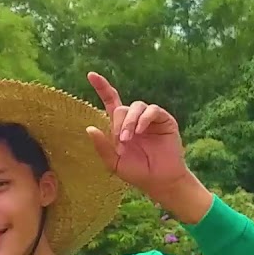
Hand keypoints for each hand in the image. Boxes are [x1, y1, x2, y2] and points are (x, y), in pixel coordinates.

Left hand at [84, 72, 211, 221]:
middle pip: (121, 108)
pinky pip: (152, 110)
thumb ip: (102, 146)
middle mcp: (135, 119)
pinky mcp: (164, 120)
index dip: (102, 87)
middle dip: (119, 124)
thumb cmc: (137, 172)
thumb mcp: (114, 162)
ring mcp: (150, 118)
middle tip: (121, 142)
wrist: (159, 180)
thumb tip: (89, 128)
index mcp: (121, 126)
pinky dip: (144, 118)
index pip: (111, 101)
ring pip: (136, 106)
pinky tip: (141, 131)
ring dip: (129, 122)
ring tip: (129, 138)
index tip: (90, 75)